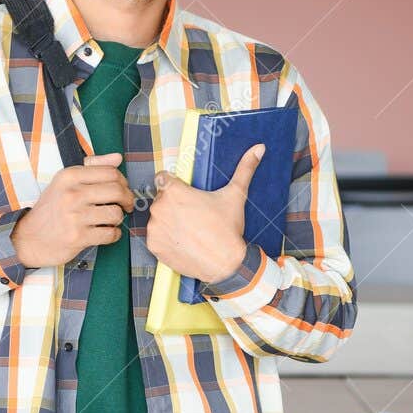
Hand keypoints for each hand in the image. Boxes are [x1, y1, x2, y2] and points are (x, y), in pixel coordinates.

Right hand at [10, 152, 133, 267]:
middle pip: (117, 191)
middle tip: (126, 205)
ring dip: (118, 219)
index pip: (111, 172)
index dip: (123, 182)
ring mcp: (75, 216)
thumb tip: (118, 157)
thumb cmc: (52, 208)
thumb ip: (93, 167)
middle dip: (128, 199)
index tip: (123, 189)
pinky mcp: (78, 237)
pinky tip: (106, 232)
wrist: (30, 238)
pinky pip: (110, 234)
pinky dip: (113, 234)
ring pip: (116, 214)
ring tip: (110, 220)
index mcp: (69, 176)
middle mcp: (72, 194)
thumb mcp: (66, 182)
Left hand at [145, 143, 264, 283]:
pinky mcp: (153, 245)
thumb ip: (244, 168)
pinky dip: (166, 239)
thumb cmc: (227, 229)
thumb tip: (259, 148)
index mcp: (174, 191)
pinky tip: (182, 241)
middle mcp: (159, 207)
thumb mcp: (236, 195)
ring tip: (189, 230)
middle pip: (161, 199)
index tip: (185, 195)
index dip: (175, 185)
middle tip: (193, 215)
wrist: (225, 264)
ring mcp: (155, 228)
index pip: (163, 178)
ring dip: (168, 222)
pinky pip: (156, 237)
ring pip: (158, 218)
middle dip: (173, 205)